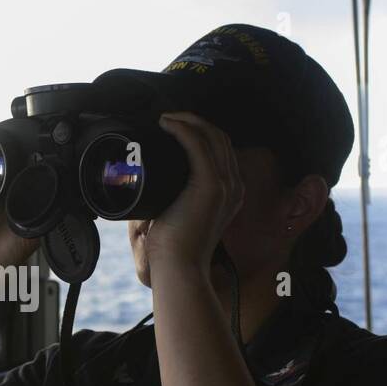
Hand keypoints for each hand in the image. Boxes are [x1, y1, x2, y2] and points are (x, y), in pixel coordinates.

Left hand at [145, 112, 243, 269]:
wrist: (181, 267)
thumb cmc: (175, 248)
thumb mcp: (180, 215)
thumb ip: (176, 197)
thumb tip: (152, 183)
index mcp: (231, 192)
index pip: (221, 149)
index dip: (201, 131)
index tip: (176, 126)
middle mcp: (234, 185)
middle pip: (219, 137)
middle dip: (194, 121)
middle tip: (167, 118)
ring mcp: (225, 184)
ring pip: (211, 136)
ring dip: (187, 120)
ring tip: (165, 119)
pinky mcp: (211, 185)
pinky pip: (198, 144)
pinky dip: (183, 129)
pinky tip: (168, 124)